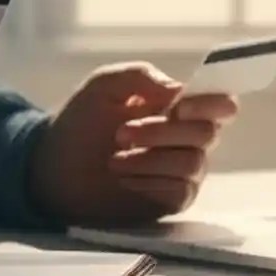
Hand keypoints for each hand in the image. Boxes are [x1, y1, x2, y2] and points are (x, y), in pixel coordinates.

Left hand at [28, 62, 238, 226]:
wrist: (53, 167)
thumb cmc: (82, 122)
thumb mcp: (105, 85)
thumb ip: (141, 76)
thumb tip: (178, 90)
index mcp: (181, 108)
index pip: (222, 104)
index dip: (212, 104)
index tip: (179, 107)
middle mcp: (189, 139)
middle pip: (207, 133)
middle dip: (163, 132)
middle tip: (120, 133)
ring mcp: (183, 172)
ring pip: (193, 162)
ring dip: (150, 158)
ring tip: (114, 160)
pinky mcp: (172, 200)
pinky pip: (182, 190)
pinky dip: (151, 181)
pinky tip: (125, 179)